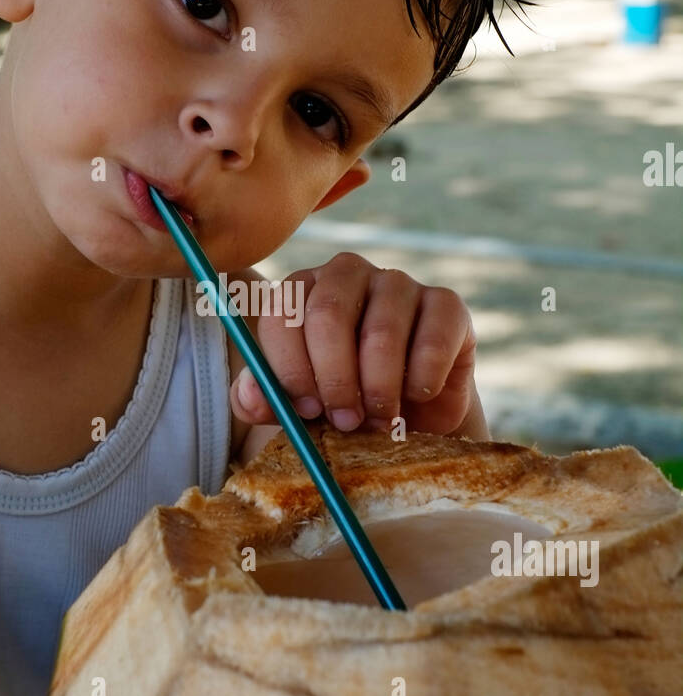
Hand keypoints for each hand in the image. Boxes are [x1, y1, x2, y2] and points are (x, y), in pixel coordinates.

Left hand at [229, 253, 485, 437]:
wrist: (412, 412)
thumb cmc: (345, 401)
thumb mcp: (299, 406)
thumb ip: (264, 400)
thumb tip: (249, 395)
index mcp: (300, 290)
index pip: (281, 312)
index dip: (290, 367)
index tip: (305, 411)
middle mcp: (346, 274)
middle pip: (328, 314)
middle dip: (334, 379)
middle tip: (345, 422)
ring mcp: (398, 283)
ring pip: (381, 331)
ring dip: (379, 388)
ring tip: (381, 421)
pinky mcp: (446, 303)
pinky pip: (432, 337)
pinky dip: (422, 379)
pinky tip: (417, 396)